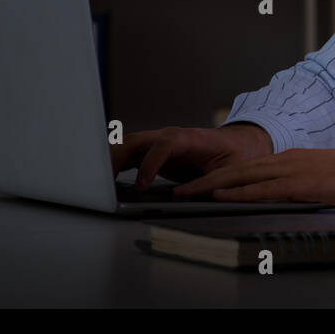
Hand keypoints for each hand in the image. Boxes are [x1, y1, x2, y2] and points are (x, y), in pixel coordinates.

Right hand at [110, 123, 272, 189]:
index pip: (164, 145)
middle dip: (118, 157)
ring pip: (129, 145)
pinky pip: (131, 155)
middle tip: (102, 180)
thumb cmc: (238, 155)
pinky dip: (115, 163)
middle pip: (138, 140)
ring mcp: (161, 142)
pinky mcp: (156, 152)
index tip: (141, 185)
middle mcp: (171, 136)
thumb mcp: (233, 170)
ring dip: (111, 159)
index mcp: (191, 139)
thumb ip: (212, 181)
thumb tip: (183, 196)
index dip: (150, 164)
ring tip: (94, 179)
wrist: (240, 143)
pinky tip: (103, 177)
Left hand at [171, 146, 334, 208]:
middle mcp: (287, 159)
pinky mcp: (300, 184)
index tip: (199, 181)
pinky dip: (236, 191)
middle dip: (204, 177)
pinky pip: (261, 189)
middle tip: (179, 185)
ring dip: (210, 183)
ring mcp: (292, 170)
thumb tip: (293, 197)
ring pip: (241, 175)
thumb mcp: (327, 180)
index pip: (248, 166)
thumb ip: (305, 186)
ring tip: (186, 190)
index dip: (221, 174)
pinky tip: (220, 195)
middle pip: (236, 168)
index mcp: (293, 159)